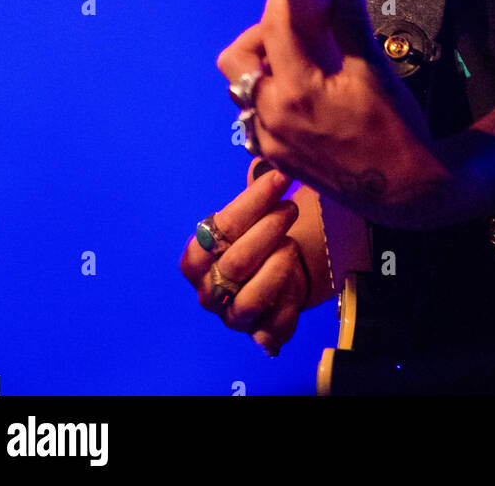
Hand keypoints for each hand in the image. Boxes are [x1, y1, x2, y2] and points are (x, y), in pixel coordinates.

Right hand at [179, 159, 307, 355]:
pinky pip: (274, 325)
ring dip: (279, 265)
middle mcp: (208, 291)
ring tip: (292, 244)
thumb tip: (263, 160)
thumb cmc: (259, 239)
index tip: (280, 176)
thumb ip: (257, 190)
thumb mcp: (254, 213)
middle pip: (237, 261)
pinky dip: (290, 302)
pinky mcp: (258, 334)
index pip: (221, 227)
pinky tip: (298, 279)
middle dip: (269, 229)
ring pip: (252, 298)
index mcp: (197, 257)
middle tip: (292, 208)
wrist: (279, 278)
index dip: (253, 200)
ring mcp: (232, 316)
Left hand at [216, 0, 451, 227]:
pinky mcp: (274, 157)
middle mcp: (271, 116)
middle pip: (235, 59)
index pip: (275, 27)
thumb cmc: (394, 129)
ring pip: (243, 88)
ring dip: (263, 65)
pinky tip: (301, 91)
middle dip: (258, 33)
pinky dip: (270, 93)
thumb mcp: (374, 72)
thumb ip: (353, 23)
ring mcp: (269, 140)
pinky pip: (255, 115)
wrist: (403, 192)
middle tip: (293, 25)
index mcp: (296, 91)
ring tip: (299, 56)